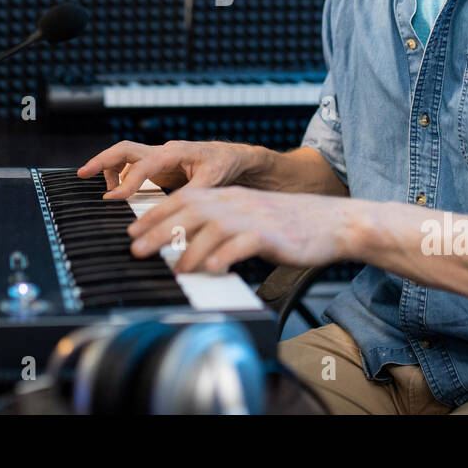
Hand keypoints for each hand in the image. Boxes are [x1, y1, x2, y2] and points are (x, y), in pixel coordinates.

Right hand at [77, 139, 254, 198]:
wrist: (234, 158)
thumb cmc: (224, 166)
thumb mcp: (212, 183)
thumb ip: (190, 196)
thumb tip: (171, 214)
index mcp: (174, 152)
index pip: (143, 164)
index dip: (127, 181)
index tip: (113, 199)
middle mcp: (163, 151)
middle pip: (125, 149)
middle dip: (102, 160)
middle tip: (82, 173)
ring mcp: (159, 158)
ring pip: (126, 157)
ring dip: (110, 170)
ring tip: (107, 193)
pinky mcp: (159, 167)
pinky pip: (133, 167)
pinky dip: (121, 177)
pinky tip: (121, 193)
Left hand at [125, 185, 356, 272]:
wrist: (334, 222)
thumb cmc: (292, 226)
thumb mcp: (251, 218)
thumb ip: (222, 228)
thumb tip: (190, 248)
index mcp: (230, 197)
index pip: (184, 198)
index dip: (155, 213)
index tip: (133, 229)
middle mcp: (238, 202)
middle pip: (190, 210)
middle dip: (159, 229)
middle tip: (137, 249)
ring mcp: (255, 217)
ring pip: (213, 227)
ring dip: (189, 248)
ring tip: (176, 268)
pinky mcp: (272, 235)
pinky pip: (242, 243)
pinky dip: (224, 256)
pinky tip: (212, 269)